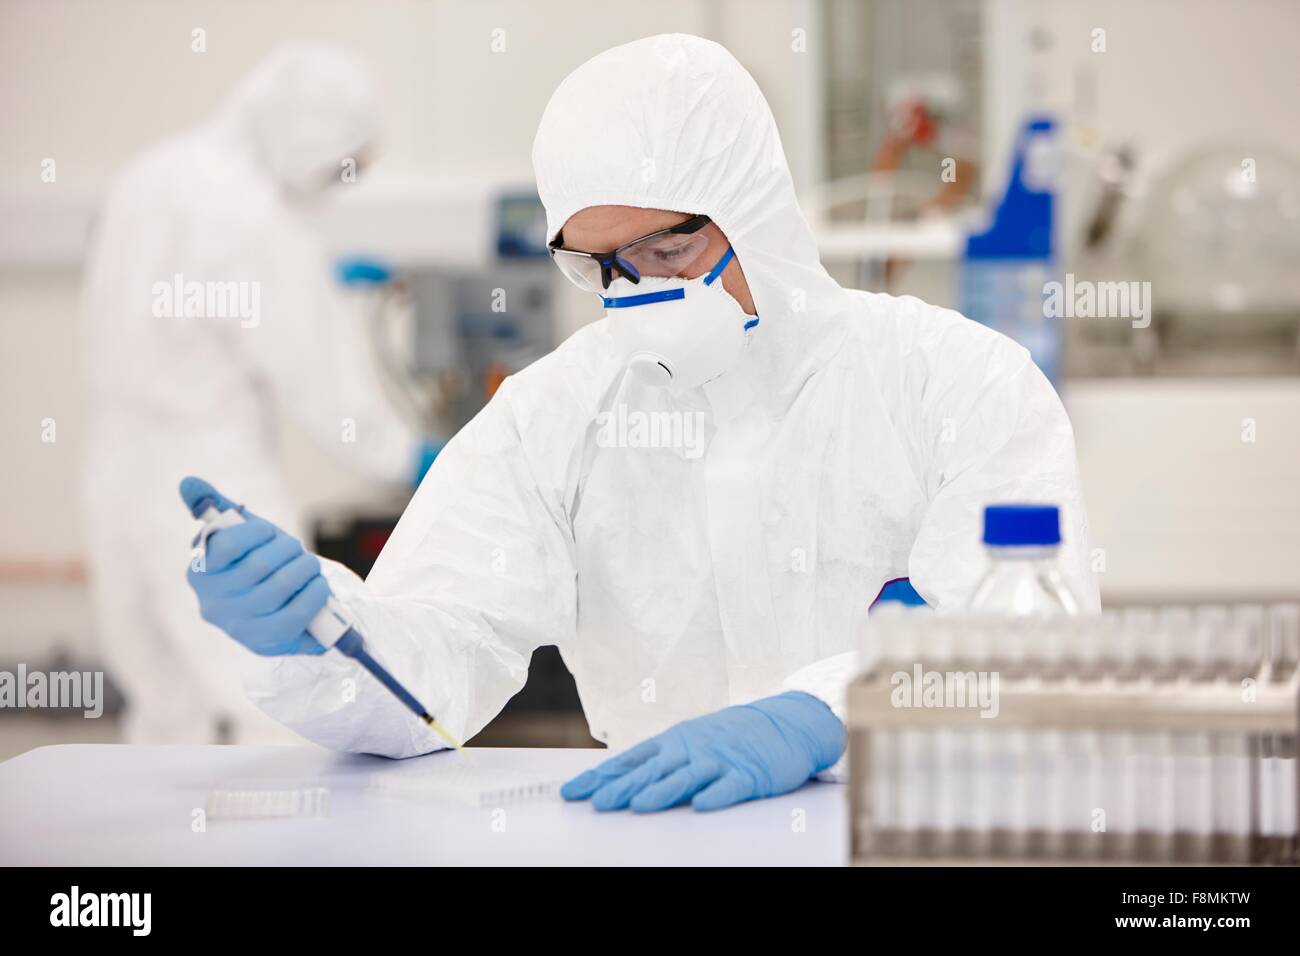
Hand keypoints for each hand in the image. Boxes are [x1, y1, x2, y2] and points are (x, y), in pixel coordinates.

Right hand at [180, 476, 329, 655]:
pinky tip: (319, 586)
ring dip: (305, 569)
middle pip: (259, 565)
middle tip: (296, 548)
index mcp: (201, 572)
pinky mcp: (264, 643)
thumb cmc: (257, 564)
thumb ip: (214, 507)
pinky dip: (314, 595)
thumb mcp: (239, 534)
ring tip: (309, 565)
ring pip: (279, 587)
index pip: (225, 543)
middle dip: (288, 549)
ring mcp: (238, 627)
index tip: (270, 531)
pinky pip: (295, 615)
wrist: (280, 607)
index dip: (256, 532)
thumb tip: (188, 481)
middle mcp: (213, 603)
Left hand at [561, 691, 843, 812]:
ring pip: (687, 777)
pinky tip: (702, 805)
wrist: (783, 723)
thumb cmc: (729, 737)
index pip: (629, 761)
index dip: (601, 777)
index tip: (573, 793)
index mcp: (673, 742)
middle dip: (623, 788)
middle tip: (597, 804)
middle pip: (652, 770)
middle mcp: (692, 749)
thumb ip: (658, 763)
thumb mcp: (689, 743)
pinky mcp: (750, 774)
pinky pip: (731, 786)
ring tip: (639, 805)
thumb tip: (616, 782)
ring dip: (663, 791)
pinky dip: (717, 795)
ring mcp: (721, 760)